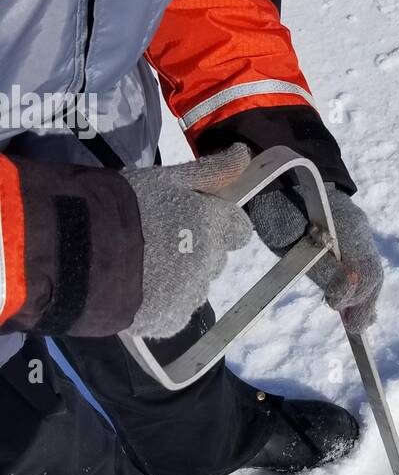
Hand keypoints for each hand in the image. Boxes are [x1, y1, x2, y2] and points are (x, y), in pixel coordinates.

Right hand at [123, 146, 253, 339]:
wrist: (79, 250)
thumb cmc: (121, 205)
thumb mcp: (165, 179)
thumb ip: (210, 171)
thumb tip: (244, 155)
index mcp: (212, 223)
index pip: (239, 229)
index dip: (218, 226)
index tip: (192, 224)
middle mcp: (210, 259)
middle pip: (215, 258)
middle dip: (196, 251)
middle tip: (158, 243)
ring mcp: (191, 293)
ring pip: (196, 286)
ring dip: (179, 279)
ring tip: (142, 268)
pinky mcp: (172, 319)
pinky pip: (177, 311)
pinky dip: (163, 304)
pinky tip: (138, 290)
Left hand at [247, 180, 382, 334]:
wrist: (279, 180)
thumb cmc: (279, 208)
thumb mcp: (290, 239)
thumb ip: (321, 266)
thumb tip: (347, 291)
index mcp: (348, 226)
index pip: (365, 270)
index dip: (354, 294)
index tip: (335, 308)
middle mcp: (361, 229)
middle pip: (374, 273)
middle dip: (364, 302)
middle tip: (352, 327)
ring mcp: (360, 232)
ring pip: (372, 272)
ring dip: (363, 298)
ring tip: (353, 321)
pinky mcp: (354, 238)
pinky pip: (364, 266)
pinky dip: (359, 288)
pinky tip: (351, 306)